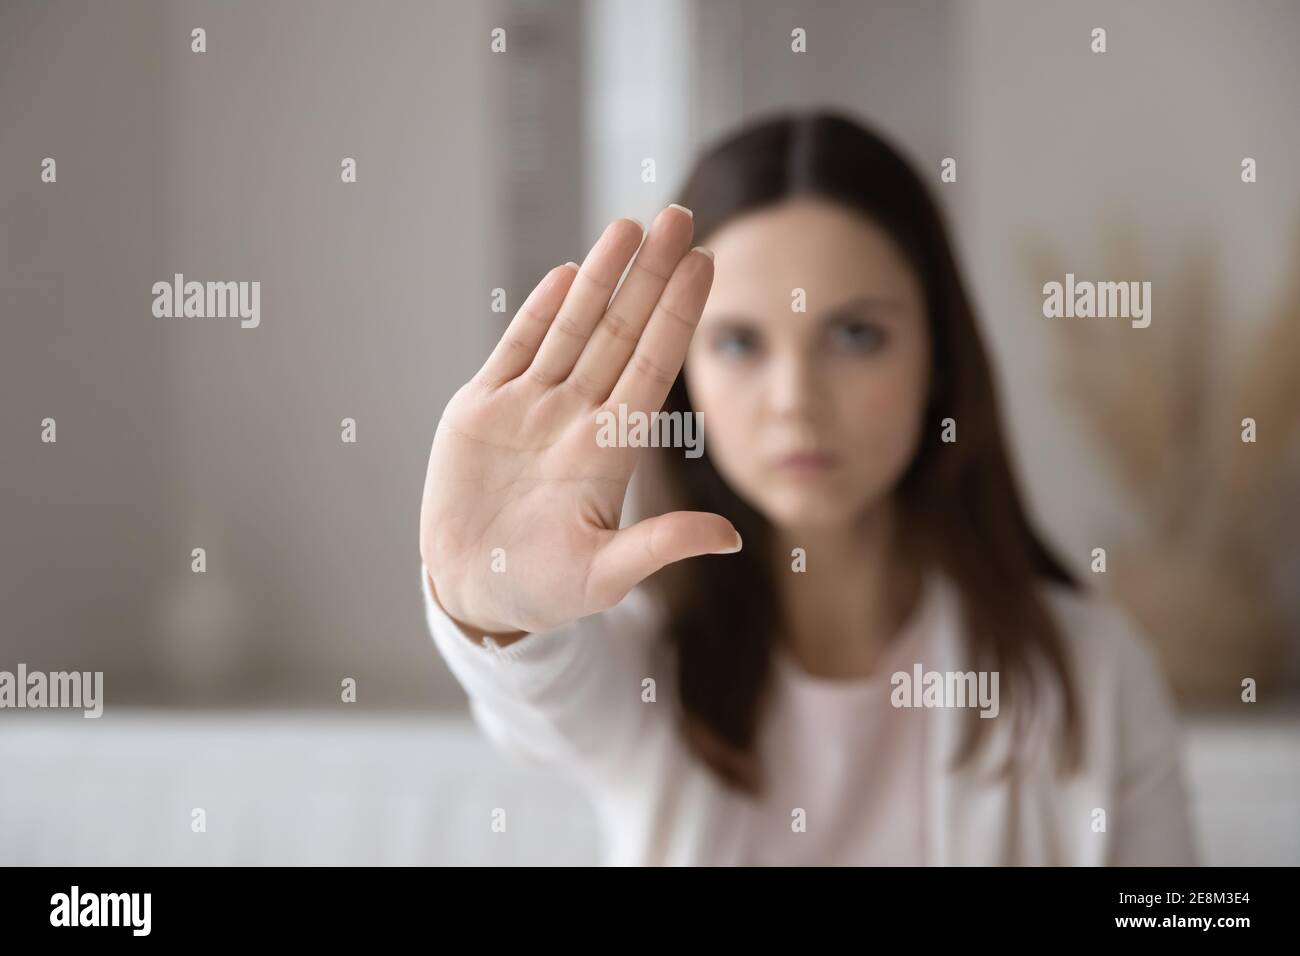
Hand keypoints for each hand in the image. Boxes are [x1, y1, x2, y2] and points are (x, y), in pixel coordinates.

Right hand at [419, 205, 740, 635]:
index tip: (706, 264)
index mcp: (608, 450)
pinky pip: (516, 349)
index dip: (678, 316)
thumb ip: (661, 547)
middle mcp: (576, 417)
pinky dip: (539, 313)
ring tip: (627, 226)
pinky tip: (567, 273)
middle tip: (679, 215)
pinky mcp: (481, 411)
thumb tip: (730, 539)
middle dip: (649, 275)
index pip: (653, 367)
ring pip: (572, 328)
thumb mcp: (605, 575)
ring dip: (600, 278)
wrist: (473, 593)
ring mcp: (529, 409)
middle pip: (621, 332)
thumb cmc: (543, 591)